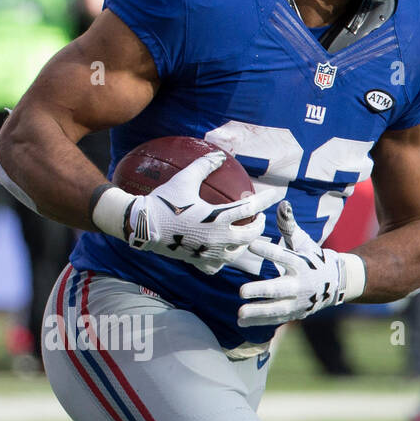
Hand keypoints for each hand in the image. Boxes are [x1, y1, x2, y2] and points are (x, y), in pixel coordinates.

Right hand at [120, 151, 269, 275]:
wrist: (143, 226)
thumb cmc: (163, 201)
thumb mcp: (184, 179)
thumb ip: (204, 165)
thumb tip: (219, 154)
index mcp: (217, 217)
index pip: (250, 207)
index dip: (266, 200)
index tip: (276, 195)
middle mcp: (217, 238)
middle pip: (250, 235)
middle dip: (259, 226)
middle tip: (260, 219)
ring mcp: (209, 253)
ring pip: (237, 253)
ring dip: (244, 244)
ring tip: (244, 236)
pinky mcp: (198, 262)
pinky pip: (217, 266)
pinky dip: (222, 260)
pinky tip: (222, 254)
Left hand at [238, 200, 365, 325]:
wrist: (336, 282)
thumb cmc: (312, 257)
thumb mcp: (302, 241)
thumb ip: (289, 225)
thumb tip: (282, 203)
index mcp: (300, 262)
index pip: (283, 255)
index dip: (267, 249)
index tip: (251, 243)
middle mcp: (299, 284)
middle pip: (278, 289)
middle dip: (260, 291)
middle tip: (241, 292)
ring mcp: (298, 301)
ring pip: (276, 308)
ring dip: (257, 312)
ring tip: (239, 313)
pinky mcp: (295, 313)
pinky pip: (276, 319)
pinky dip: (259, 321)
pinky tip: (241, 322)